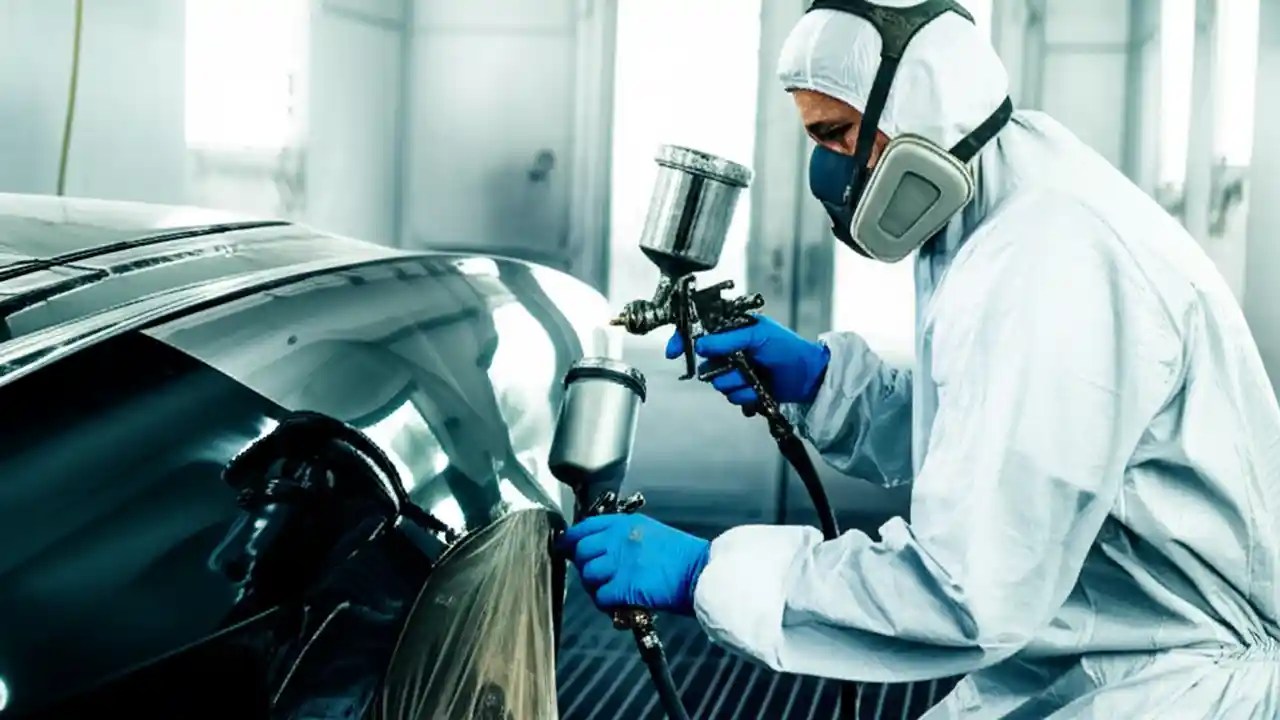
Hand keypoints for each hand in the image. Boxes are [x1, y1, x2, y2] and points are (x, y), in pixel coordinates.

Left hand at [557, 514, 710, 615]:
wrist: (703, 573)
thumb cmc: (684, 557)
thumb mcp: (652, 533)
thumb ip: (625, 538)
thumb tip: (604, 551)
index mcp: (625, 523)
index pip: (585, 527)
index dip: (572, 540)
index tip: (567, 548)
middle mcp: (618, 539)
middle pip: (582, 551)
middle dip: (585, 566)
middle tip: (596, 578)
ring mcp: (619, 562)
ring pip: (588, 575)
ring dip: (595, 587)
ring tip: (610, 594)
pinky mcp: (623, 586)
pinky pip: (600, 597)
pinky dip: (606, 604)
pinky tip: (618, 606)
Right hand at [666, 315, 830, 404]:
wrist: (809, 376)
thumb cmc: (787, 347)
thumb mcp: (758, 335)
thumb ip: (727, 339)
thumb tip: (700, 344)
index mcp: (731, 331)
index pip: (698, 334)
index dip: (683, 341)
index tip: (673, 352)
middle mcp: (730, 352)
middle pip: (706, 366)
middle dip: (724, 370)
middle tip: (742, 367)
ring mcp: (736, 373)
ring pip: (720, 385)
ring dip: (740, 385)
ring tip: (758, 379)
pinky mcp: (745, 391)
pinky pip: (734, 400)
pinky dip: (748, 397)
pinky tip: (760, 391)